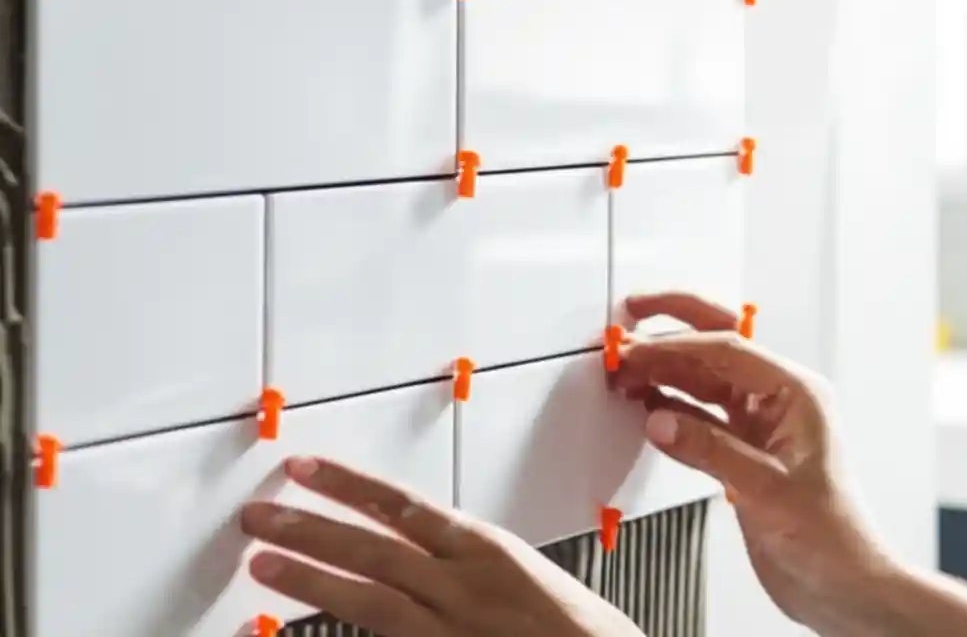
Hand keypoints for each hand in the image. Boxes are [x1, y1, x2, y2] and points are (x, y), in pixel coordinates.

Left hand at [240, 457, 642, 636]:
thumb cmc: (584, 631)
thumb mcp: (530, 577)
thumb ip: (475, 564)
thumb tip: (431, 551)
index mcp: (488, 551)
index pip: (404, 508)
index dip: (349, 487)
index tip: (307, 469)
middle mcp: (465, 586)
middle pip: (374, 549)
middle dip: (311, 527)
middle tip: (259, 514)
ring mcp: (453, 630)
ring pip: (370, 598)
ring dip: (311, 578)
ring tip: (262, 561)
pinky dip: (340, 632)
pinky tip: (290, 631)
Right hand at [615, 293, 891, 634]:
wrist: (841, 585)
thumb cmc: (832, 536)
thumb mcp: (767, 489)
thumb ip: (710, 450)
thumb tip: (662, 420)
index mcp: (797, 393)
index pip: (728, 350)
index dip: (676, 345)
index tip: (636, 348)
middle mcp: (779, 400)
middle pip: (718, 347)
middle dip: (673, 328)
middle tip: (629, 318)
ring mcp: (761, 424)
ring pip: (704, 380)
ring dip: (664, 372)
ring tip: (625, 371)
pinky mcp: (745, 451)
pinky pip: (701, 415)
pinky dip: (671, 408)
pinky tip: (646, 406)